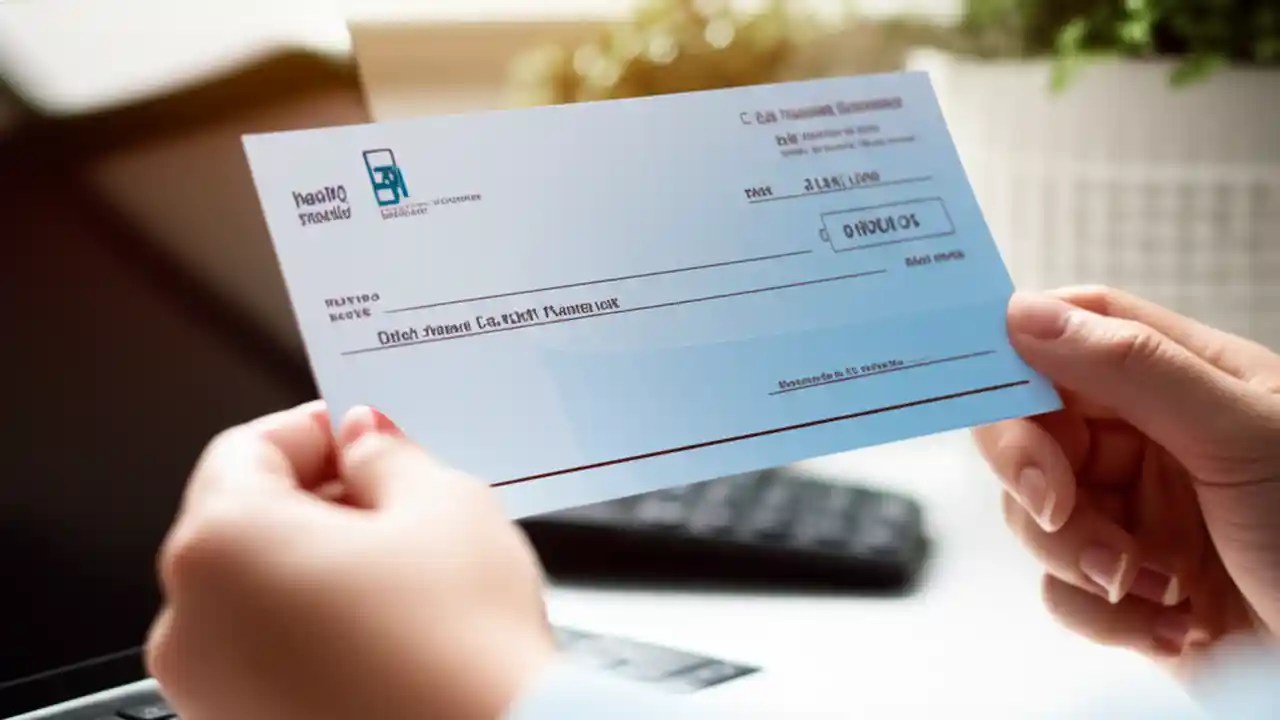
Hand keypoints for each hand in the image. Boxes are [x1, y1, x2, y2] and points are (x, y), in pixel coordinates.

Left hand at [146, 402, 554, 719]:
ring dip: (316, 571)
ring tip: (402, 580)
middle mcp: (188, 626)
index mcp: (221, 546)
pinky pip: (265, 660)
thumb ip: (387, 455)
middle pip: (243, 525)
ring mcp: (207, 696)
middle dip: (318, 502)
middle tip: (397, 503)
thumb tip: (363, 441)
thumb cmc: (465, 654)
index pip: (248, 449)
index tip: (363, 436)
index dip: (317, 430)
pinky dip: (312, 636)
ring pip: (253, 597)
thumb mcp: (445, 507)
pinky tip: (387, 637)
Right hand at [973, 287, 1279, 670]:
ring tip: (1147, 583)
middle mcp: (1150, 442)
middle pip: (1034, 427)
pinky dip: (1102, 613)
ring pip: (1034, 513)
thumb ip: (1132, 366)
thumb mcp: (1241, 433)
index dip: (1018, 348)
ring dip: (1076, 555)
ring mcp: (1133, 517)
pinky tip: (1171, 624)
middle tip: (1056, 505)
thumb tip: (1025, 314)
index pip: (1075, 333)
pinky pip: (1060, 589)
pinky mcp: (1125, 591)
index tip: (979, 378)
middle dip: (1031, 470)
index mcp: (1184, 381)